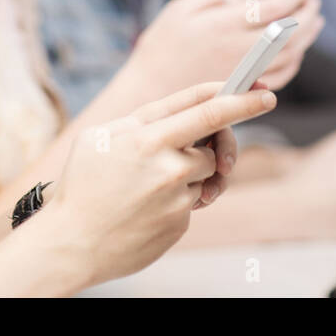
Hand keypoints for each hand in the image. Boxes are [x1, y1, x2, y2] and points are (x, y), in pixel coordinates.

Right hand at [36, 81, 276, 287]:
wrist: (70, 244)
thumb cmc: (81, 185)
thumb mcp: (102, 137)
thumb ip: (145, 120)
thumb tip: (185, 110)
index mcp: (148, 137)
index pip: (209, 110)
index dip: (242, 98)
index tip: (265, 91)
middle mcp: (168, 166)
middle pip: (214, 145)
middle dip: (216, 143)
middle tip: (212, 146)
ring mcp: (176, 198)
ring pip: (204, 175)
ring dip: (187, 175)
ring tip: (151, 184)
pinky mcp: (179, 224)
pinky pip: (190, 202)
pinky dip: (175, 201)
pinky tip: (145, 208)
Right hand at [124, 0, 322, 102]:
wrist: (149, 91)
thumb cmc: (162, 47)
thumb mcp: (179, 9)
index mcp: (225, 25)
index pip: (274, 4)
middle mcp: (240, 50)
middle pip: (290, 30)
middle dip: (308, 11)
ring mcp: (246, 73)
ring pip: (291, 53)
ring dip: (308, 34)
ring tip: (313, 19)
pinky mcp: (246, 90)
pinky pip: (282, 76)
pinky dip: (295, 60)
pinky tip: (296, 49)